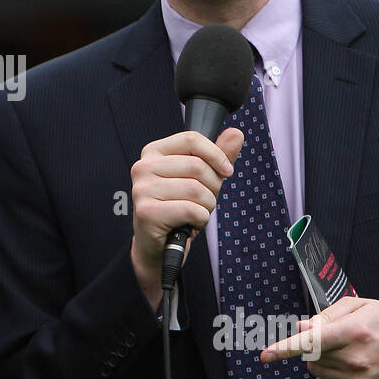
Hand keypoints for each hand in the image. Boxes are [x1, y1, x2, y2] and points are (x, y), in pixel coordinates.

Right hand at [129, 127, 244, 311]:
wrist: (159, 245)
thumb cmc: (178, 208)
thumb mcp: (201, 179)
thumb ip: (218, 156)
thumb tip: (236, 134)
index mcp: (154, 152)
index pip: (191, 139)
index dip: (216, 155)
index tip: (227, 171)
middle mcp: (143, 167)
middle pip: (197, 166)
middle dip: (212, 187)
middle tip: (204, 201)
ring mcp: (142, 189)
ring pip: (196, 189)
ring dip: (207, 206)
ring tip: (195, 213)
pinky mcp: (146, 211)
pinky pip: (191, 210)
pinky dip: (200, 219)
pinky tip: (190, 223)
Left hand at [261, 296, 378, 378]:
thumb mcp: (359, 306)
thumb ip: (327, 315)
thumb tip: (301, 328)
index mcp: (355, 332)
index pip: (313, 341)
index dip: (287, 347)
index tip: (266, 355)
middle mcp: (356, 359)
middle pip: (310, 355)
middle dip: (316, 345)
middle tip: (339, 339)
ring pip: (314, 371)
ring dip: (322, 362)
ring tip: (348, 353)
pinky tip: (345, 371)